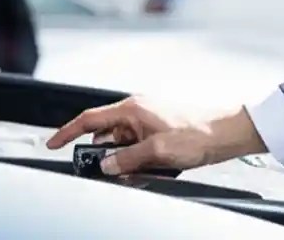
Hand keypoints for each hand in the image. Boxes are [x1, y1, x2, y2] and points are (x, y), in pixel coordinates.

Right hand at [45, 97, 267, 175]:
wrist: (230, 130)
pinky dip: (141, 161)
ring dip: (127, 162)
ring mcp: (150, 121)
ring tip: (148, 171)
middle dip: (107, 157)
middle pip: (107, 137)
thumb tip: (105, 166)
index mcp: (133, 108)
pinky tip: (156, 168)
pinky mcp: (161, 131)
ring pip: (125, 146)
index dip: (68, 132)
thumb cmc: (199, 132)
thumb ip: (127, 159)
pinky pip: (140, 148)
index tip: (53, 144)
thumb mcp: (159, 151)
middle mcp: (139, 111)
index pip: (90, 119)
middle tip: (114, 174)